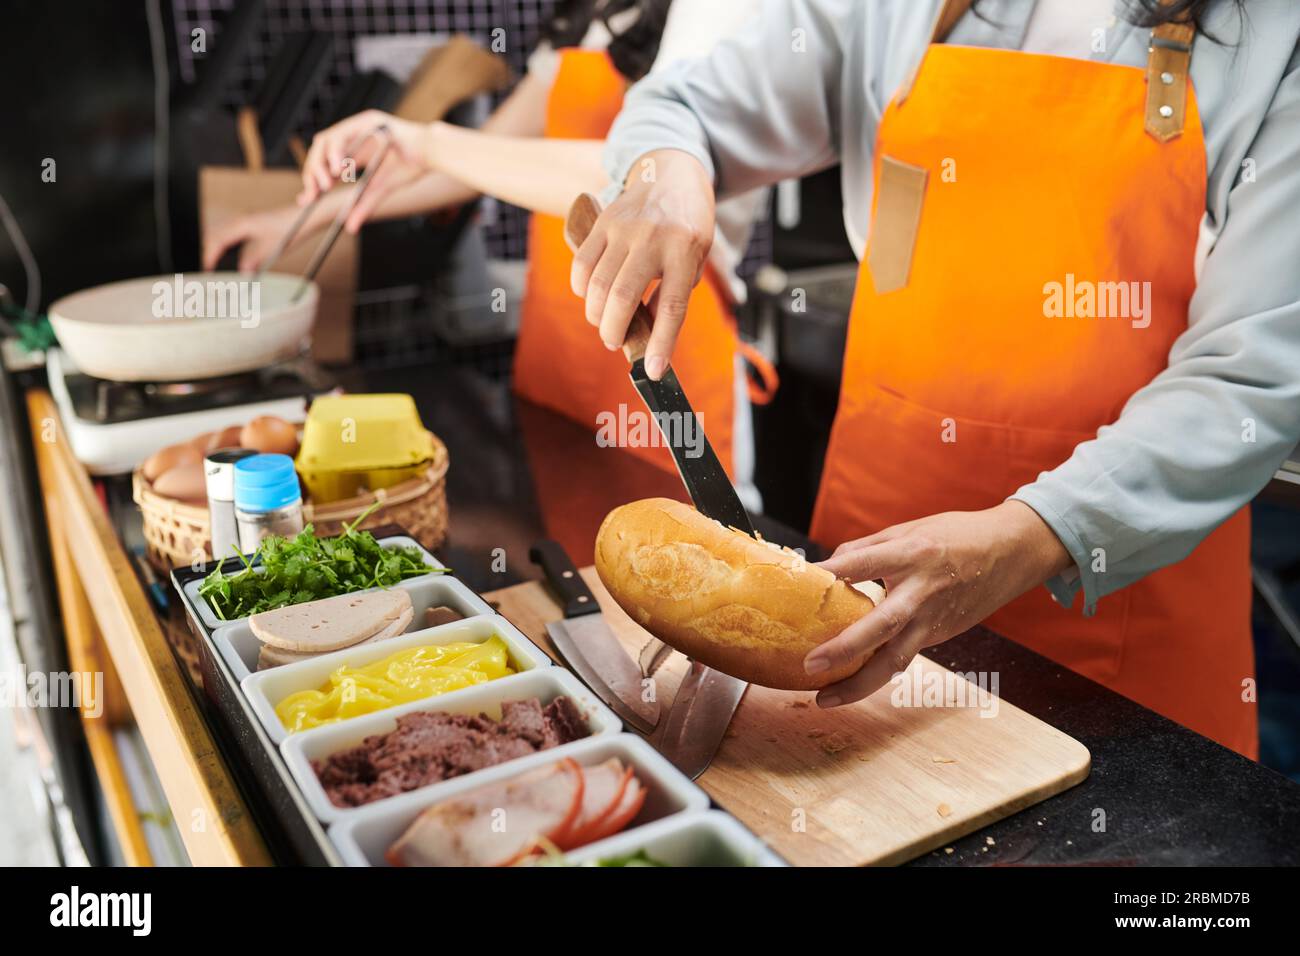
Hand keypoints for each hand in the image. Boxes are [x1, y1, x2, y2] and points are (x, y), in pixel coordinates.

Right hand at [203, 206, 301, 271]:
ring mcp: (247, 222)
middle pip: (215, 236)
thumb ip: (253, 260)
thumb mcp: (272, 248)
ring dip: (216, 249)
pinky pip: (232, 235)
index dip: (210, 256)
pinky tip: (228, 256)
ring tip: (213, 264)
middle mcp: (242, 221)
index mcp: (242, 224)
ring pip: (222, 235)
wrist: (306, 217)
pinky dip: (226, 245)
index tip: (207, 269)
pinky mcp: (253, 225)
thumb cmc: (291, 229)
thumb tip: (242, 273)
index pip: (218, 240)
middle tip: (207, 269)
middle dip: (209, 252)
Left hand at [299, 110, 432, 230]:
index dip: (314, 176)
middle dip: (313, 171)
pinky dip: (336, 152)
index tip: (309, 197)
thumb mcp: (382, 188)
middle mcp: (354, 132)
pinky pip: (344, 135)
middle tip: (313, 193)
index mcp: (355, 145)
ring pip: (327, 140)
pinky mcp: (369, 121)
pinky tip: (336, 169)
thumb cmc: (412, 165)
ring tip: (324, 184)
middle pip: (321, 148)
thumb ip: (364, 204)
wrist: (434, 153)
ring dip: (321, 162)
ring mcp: (360, 125)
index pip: (326, 159)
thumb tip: (349, 227)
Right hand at [570, 149, 714, 378]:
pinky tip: (588, 296)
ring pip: (597, 284)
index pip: (672, 307)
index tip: (654, 371)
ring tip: (603, 322)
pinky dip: (580, 289)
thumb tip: (647, 331)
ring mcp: (624, 229)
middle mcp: (653, 239)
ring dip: (595, 314)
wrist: (671, 173)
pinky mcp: (602, 222)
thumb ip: (673, 293)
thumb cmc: (687, 225)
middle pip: (623, 297)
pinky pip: (582, 264)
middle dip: (613, 331)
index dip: (662, 343)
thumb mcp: (696, 258)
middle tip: (614, 341)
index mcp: (685, 251)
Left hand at [804, 501, 1072, 707]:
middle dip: (844, 649)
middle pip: (880, 626)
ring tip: (825, 698)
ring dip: (858, 684)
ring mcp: (933, 619)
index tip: (803, 582)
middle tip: (811, 664)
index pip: (863, 563)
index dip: (832, 573)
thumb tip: (829, 569)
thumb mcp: (908, 529)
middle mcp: (922, 590)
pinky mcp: (940, 635)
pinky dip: (876, 672)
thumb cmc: (955, 536)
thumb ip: (866, 548)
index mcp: (912, 554)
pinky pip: (903, 657)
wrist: (1010, 551)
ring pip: (895, 660)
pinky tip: (849, 682)